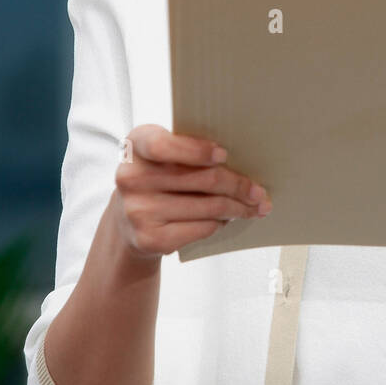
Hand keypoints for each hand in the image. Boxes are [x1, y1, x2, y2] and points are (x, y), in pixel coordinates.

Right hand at [111, 124, 272, 258]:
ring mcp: (138, 211)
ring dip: (237, 207)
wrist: (127, 220)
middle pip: (202, 179)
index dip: (197, 150)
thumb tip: (244, 162)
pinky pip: (201, 228)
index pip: (163, 146)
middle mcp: (132, 178)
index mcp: (136, 145)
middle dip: (238, 185)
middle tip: (258, 191)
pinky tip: (227, 218)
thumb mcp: (163, 155)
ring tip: (252, 206)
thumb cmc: (157, 178)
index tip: (224, 155)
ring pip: (209, 207)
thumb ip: (189, 149)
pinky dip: (220, 223)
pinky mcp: (149, 238)